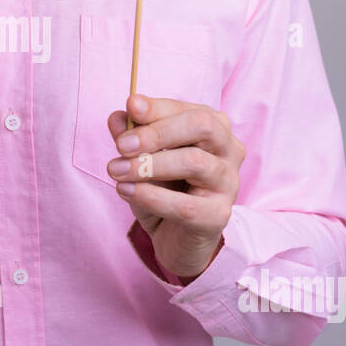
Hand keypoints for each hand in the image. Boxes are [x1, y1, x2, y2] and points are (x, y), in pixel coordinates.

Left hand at [106, 94, 245, 282]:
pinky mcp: (218, 215)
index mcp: (215, 128)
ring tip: (116, 170)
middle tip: (121, 145)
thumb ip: (132, 137)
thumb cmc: (164, 189)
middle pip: (201, 126)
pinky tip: (126, 191)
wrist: (175, 237)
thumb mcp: (142, 159)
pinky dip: (151, 196)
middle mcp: (229, 150)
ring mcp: (228, 183)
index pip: (189, 109)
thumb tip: (118, 117)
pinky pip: (185, 204)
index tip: (130, 108)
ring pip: (195, 163)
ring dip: (149, 165)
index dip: (158, 108)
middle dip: (157, 132)